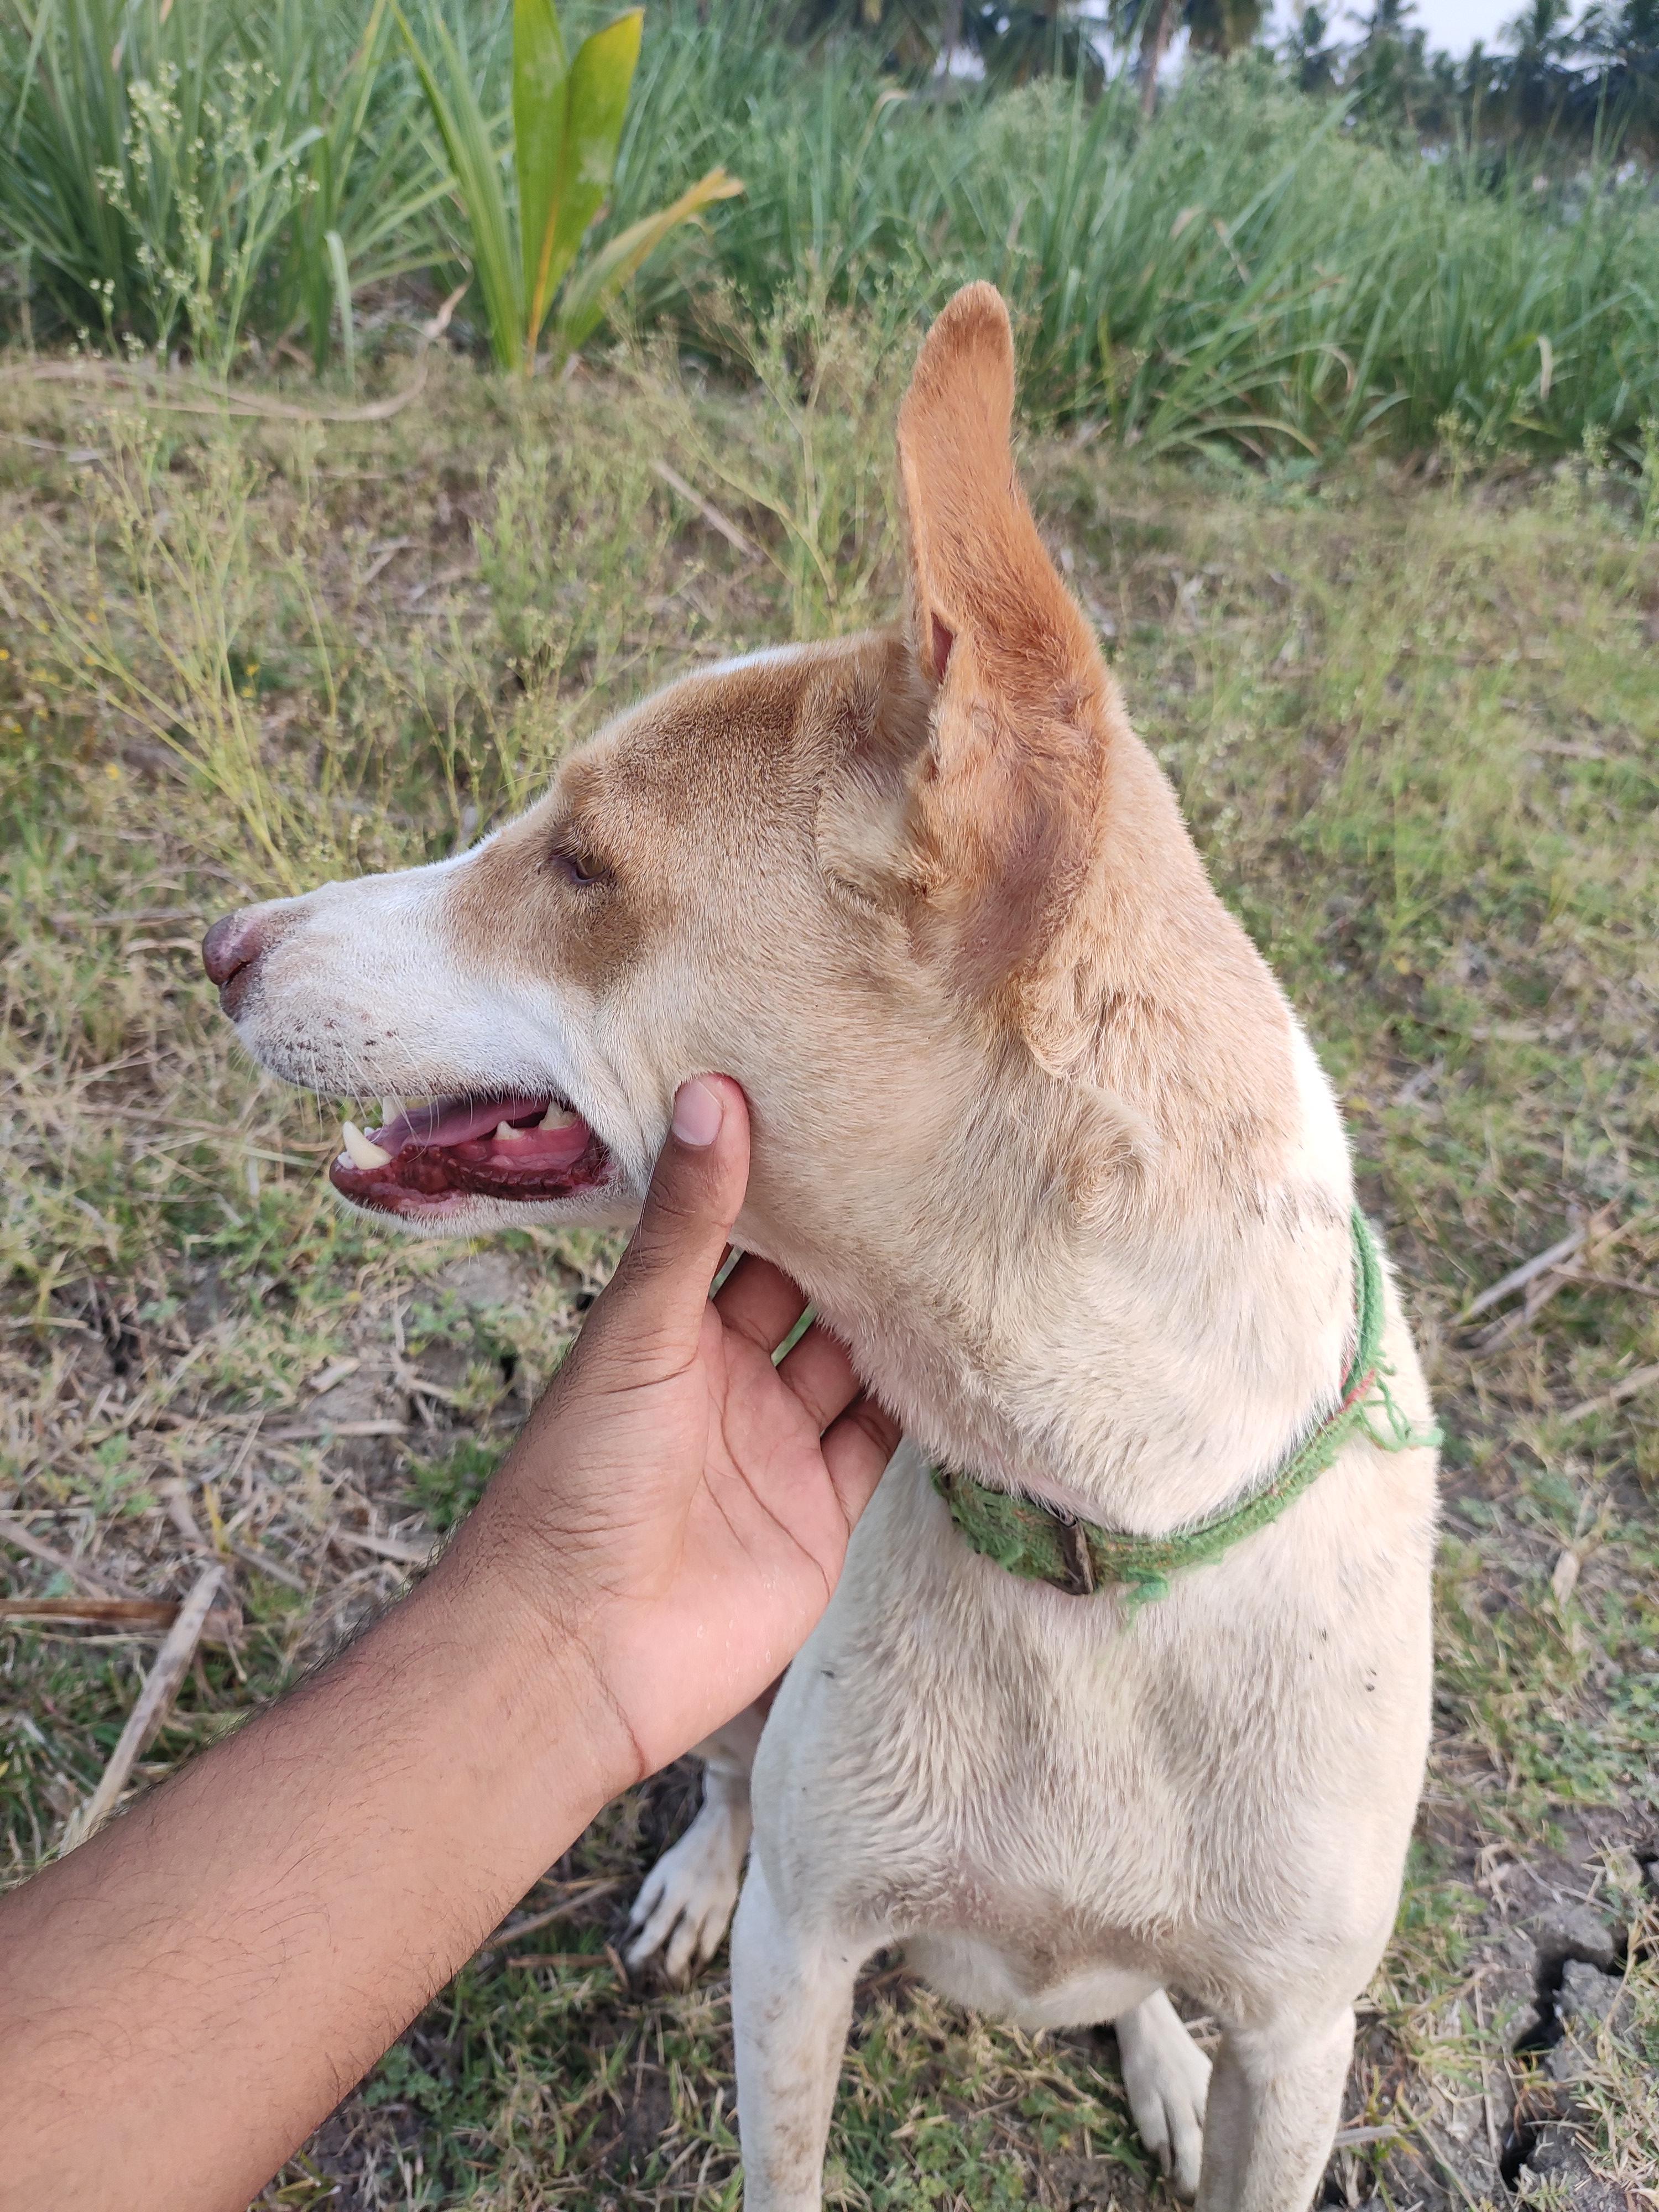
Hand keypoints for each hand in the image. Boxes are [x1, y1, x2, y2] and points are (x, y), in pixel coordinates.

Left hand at [440, 1075, 898, 1789]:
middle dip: (857, 1246)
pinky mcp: (821, 1513)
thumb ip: (687, 1223)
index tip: (841, 1110)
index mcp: (667, 1331)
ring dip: (899, 1318)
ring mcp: (776, 1448)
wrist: (579, 1651)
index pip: (739, 1238)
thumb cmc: (580, 1479)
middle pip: (807, 1297)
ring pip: (854, 1365)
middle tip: (929, 1164)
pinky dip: (923, 1405)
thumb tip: (710, 1091)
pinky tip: (972, 1348)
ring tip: (968, 1238)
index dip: (784, 1183)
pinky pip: (884, 1444)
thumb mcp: (637, 1330)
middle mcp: (725, 1382)